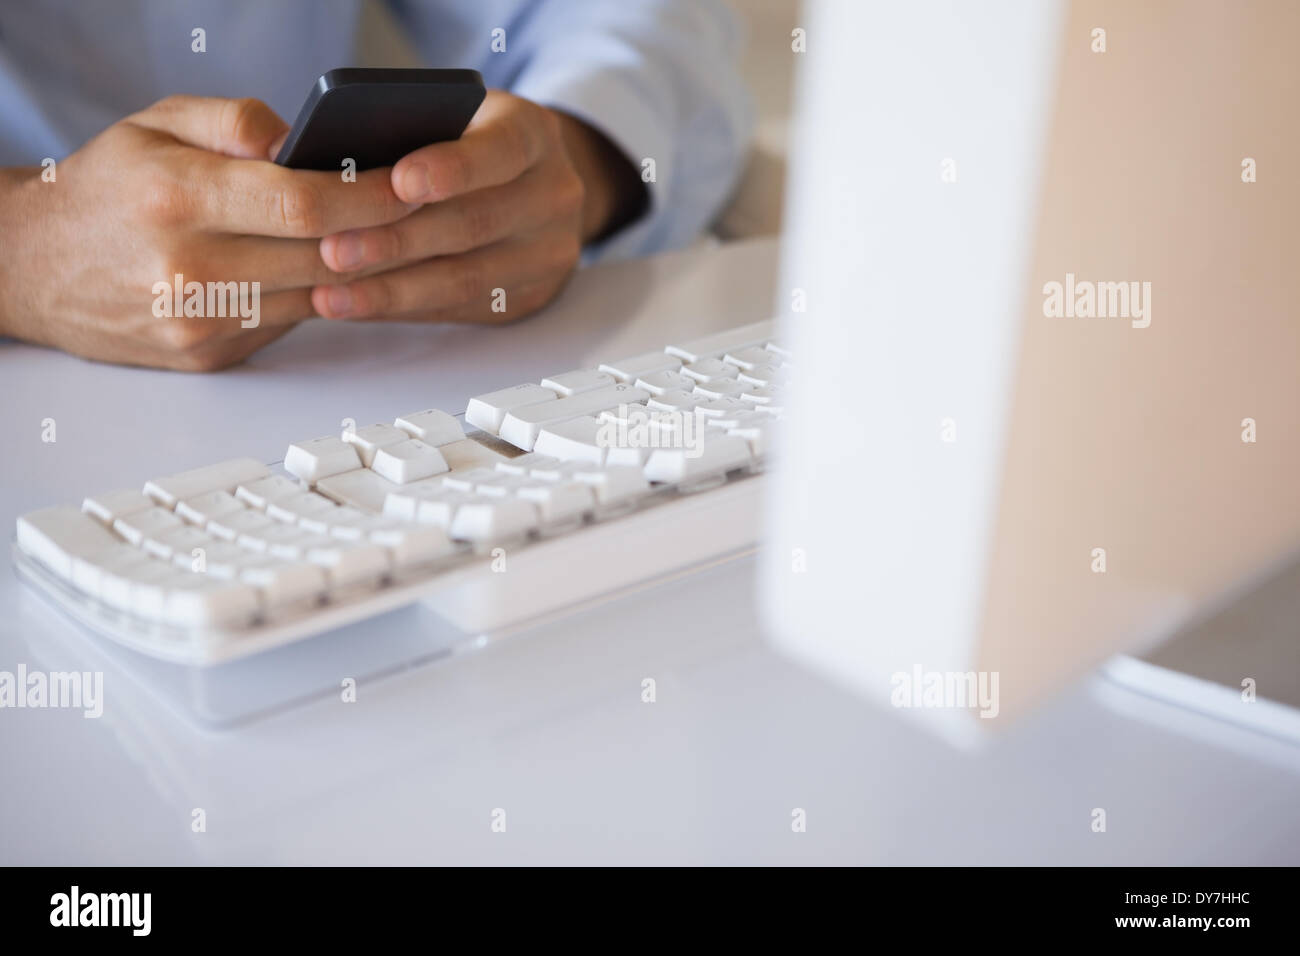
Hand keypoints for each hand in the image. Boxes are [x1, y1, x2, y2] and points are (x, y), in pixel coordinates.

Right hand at [0, 96, 413, 369]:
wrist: (34, 269)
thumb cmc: (106, 189)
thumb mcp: (155, 125)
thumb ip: (234, 121)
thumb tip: (306, 138)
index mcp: (177, 198)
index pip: (304, 204)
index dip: (371, 195)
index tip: (412, 180)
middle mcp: (188, 269)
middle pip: (323, 257)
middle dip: (385, 232)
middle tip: (426, 209)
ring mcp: (199, 323)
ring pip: (317, 297)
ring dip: (363, 270)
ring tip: (397, 237)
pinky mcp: (210, 356)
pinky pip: (291, 324)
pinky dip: (321, 296)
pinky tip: (341, 270)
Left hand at [312, 90, 645, 323]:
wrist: (535, 186)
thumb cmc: (471, 142)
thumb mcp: (455, 115)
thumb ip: (413, 129)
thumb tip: (331, 164)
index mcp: (533, 134)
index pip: (500, 150)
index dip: (452, 168)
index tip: (400, 182)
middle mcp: (553, 195)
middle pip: (473, 225)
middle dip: (397, 241)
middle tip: (332, 251)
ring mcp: (547, 253)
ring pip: (465, 279)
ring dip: (392, 289)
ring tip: (331, 293)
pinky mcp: (529, 297)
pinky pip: (460, 308)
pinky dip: (401, 308)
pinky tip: (354, 306)